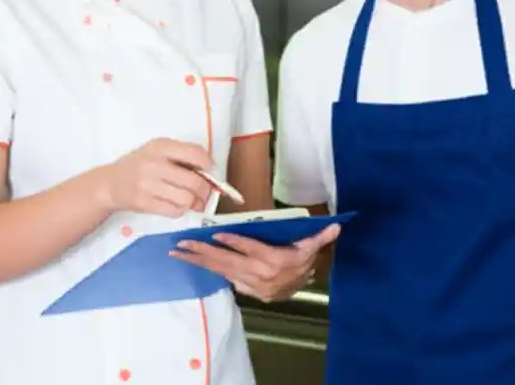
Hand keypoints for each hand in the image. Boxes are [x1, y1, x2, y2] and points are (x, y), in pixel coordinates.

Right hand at [97, 139, 213, 217]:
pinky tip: (176, 205)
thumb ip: (181, 155)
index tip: (209, 170)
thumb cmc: (139, 165)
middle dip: (205, 191)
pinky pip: (174, 211)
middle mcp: (154, 164)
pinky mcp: (144, 203)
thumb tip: (209, 171)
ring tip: (191, 201)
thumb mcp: (157, 150)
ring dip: (194, 203)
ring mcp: (148, 185)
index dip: (208, 164)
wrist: (110, 183)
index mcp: (160, 146)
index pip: (194, 153)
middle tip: (204, 193)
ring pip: (186, 199)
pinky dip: (181, 210)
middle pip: (194, 182)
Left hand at [170, 224, 341, 301]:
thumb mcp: (310, 248)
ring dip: (198, 261)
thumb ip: (320, 237)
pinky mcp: (244, 288)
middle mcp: (260, 274)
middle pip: (228, 261)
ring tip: (178, 252)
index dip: (235, 242)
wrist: (299, 289)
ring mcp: (250, 283)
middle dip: (203, 252)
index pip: (252, 249)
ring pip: (221, 270)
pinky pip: (223, 276)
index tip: (217, 234)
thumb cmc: (300, 262)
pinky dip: (207, 268)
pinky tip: (192, 261)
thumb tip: (336, 225)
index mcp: (275, 261)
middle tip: (182, 244)